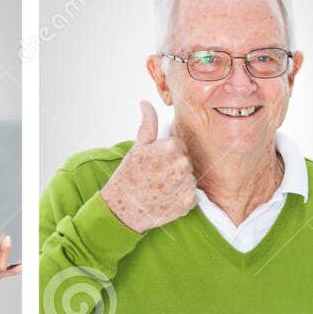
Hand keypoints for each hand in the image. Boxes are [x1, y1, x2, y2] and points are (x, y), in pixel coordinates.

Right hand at [99, 102, 196, 232]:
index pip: (179, 147)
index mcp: (172, 146)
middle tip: (156, 180)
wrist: (120, 210)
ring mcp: (186, 183)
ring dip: (178, 186)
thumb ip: (147, 123)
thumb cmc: (128, 177)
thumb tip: (145, 103)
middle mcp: (182, 163)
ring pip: (189, 180)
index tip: (155, 166)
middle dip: (174, 170)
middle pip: (186, 163)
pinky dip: (181, 201)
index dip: (167, 157)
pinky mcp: (187, 202)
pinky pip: (191, 197)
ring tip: (160, 191)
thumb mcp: (137, 147)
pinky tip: (166, 201)